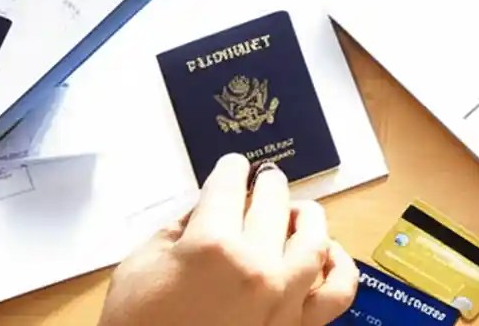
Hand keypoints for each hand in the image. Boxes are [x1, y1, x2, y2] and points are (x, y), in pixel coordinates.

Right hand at [99, 156, 358, 325]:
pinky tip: (327, 254)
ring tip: (298, 211)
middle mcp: (255, 267)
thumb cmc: (138, 325)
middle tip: (265, 179)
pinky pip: (338, 291)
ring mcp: (282, 298)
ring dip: (308, 217)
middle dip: (268, 185)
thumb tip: (208, 207)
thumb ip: (179, 228)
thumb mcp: (141, 265)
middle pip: (274, 205)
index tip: (234, 167)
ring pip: (314, 240)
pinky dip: (340, 266)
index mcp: (211, 245)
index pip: (229, 187)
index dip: (230, 171)